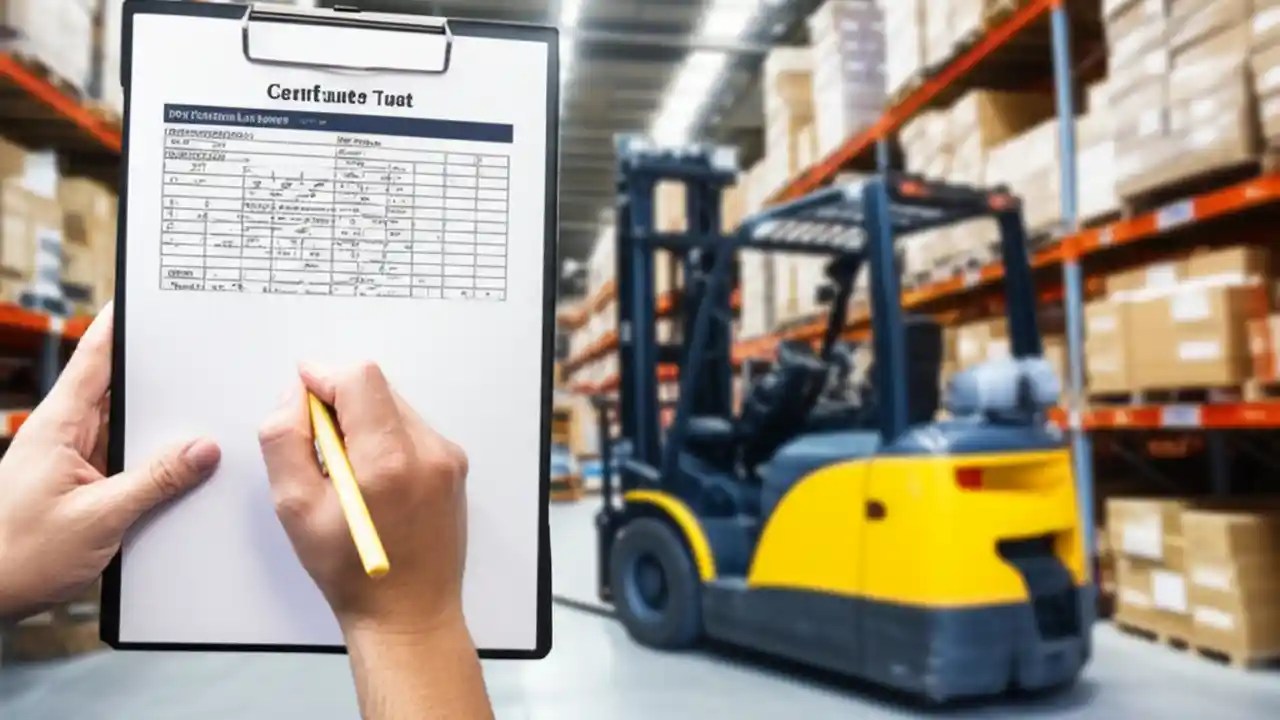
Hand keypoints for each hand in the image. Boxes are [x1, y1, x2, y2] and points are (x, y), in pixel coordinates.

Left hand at [0, 305, 220, 618]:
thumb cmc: (17, 556)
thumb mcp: (98, 517)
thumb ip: (155, 481)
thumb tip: (203, 449)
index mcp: (58, 425)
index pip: (93, 357)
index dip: (121, 324)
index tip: (149, 299)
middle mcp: (64, 434)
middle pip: (118, 388)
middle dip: (159, 374)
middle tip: (201, 356)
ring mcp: (72, 460)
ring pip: (126, 426)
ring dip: (159, 423)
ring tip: (202, 415)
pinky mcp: (81, 485)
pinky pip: (125, 458)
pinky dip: (152, 457)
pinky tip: (181, 465)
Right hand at [258, 362, 468, 635]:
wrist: (409, 615)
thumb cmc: (350, 572)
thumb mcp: (296, 509)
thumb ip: (285, 442)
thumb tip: (294, 396)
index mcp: (390, 460)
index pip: (361, 379)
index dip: (324, 377)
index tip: (300, 393)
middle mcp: (429, 451)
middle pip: (379, 389)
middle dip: (339, 400)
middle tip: (316, 441)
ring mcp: (448, 458)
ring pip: (395, 407)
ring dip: (362, 420)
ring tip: (344, 468)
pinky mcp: (455, 467)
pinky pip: (412, 429)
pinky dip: (384, 437)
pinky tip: (371, 478)